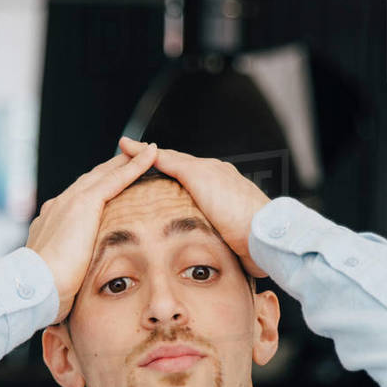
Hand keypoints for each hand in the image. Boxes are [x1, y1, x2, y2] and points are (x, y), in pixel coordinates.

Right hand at [26, 143, 158, 322]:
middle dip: (113, 169)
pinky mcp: (84, 203)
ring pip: (105, 175)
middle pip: (93, 181)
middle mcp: (60, 205)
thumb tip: (74, 289)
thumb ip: (70, 273)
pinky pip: (116, 179)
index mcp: (53, 221)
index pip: (81, 201)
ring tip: (148, 152)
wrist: (34, 286)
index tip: (112, 186)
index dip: (99, 191)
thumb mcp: (61, 278)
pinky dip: (135, 166)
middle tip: (134, 158)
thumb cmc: (46, 291)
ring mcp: (71, 201)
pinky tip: (151, 156)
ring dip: (127, 162)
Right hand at [117, 137, 271, 277]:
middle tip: (128, 169)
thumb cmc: (236, 208)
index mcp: (209, 170)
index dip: (147, 153)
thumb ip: (178, 164)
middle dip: (154, 171)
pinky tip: (168, 225)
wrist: (261, 240)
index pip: (171, 158)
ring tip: (142, 199)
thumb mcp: (201, 177)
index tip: (124, 145)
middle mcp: (214, 186)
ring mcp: (218, 208)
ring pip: (185, 198)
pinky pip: (192, 220)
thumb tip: (156, 152)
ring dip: (165, 196)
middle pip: (178, 175)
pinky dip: (176, 216)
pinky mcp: (221, 231)